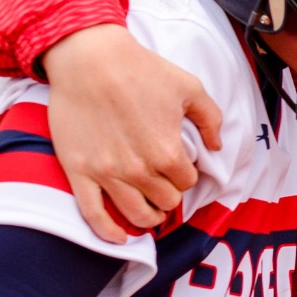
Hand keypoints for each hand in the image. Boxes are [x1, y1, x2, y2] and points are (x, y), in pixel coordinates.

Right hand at [39, 24, 223, 242]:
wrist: (89, 58)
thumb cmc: (140, 68)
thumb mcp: (189, 86)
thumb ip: (211, 118)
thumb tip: (217, 146)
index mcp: (168, 152)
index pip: (187, 180)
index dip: (186, 173)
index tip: (179, 164)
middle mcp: (139, 170)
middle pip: (164, 201)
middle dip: (169, 194)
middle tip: (164, 184)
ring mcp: (107, 174)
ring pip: (135, 215)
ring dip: (148, 217)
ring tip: (151, 211)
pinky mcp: (80, 172)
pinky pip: (93, 215)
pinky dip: (107, 233)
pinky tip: (119, 238)